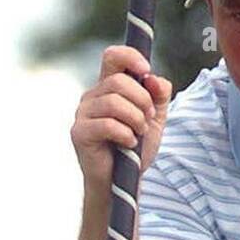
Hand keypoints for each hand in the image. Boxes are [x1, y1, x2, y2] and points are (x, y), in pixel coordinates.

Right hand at [70, 44, 172, 188]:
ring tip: (139, 133)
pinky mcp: (79, 133)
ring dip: (136, 119)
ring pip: (114, 102)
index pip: (113, 57)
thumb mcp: (155, 120)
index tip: (146, 71)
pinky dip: (126, 134)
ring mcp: (83, 113)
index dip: (130, 57)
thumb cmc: (136, 150)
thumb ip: (159, 97)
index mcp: (109, 88)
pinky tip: (129, 144)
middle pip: (119, 81)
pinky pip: (107, 124)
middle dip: (142, 100)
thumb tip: (154, 78)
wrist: (123, 183)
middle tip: (148, 119)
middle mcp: (93, 96)